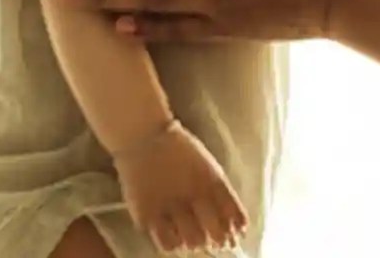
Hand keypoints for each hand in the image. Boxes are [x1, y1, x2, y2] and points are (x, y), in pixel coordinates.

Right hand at [114, 119, 248, 253]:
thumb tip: (235, 225)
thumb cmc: (179, 150)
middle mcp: (195, 195)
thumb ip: (221, 193)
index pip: (235, 216)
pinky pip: (167, 244)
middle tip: (211, 240)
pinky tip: (172, 236)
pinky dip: (173, 244)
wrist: (143, 135)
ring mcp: (172, 206)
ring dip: (195, 243)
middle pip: (216, 234)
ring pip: (193, 242)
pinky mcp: (148, 215)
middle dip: (217, 240)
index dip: (236, 230)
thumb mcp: (208, 167)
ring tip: (189, 237)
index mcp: (214, 181)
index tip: (233, 236)